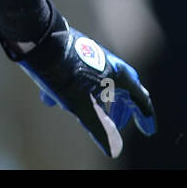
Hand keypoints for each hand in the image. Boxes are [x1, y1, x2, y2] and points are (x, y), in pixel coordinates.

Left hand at [0, 0, 155, 157]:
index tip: (148, 130)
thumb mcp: (81, 106)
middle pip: (123, 88)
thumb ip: (99, 128)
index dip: (145, 115)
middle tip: (117, 125)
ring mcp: (91, 55)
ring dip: (99, 101)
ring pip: (101, 82)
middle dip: (121, 109)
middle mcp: (108, 62)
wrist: (38, 37)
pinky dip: (75, 92)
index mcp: (117, 74)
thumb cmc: (62, 72)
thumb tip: (114, 150)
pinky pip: (81, 76)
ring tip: (88, 116)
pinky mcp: (74, 53)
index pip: (139, 97)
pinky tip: (51, 101)